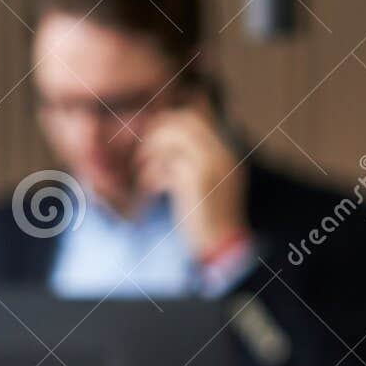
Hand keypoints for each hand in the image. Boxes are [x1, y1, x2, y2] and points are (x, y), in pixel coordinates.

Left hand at [132, 95, 247, 259]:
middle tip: (140, 153)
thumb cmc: (209, 223)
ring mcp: (211, 163)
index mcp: (225, 153)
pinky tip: (148, 192)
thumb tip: (159, 154)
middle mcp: (221, 152)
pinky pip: (164, 165)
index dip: (168, 123)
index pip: (195, 118)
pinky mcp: (197, 179)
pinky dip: (150, 177)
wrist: (223, 247)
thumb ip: (190, 165)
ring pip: (171, 138)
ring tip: (141, 174)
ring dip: (150, 153)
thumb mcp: (206, 187)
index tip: (149, 140)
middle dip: (156, 132)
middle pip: (182, 121)